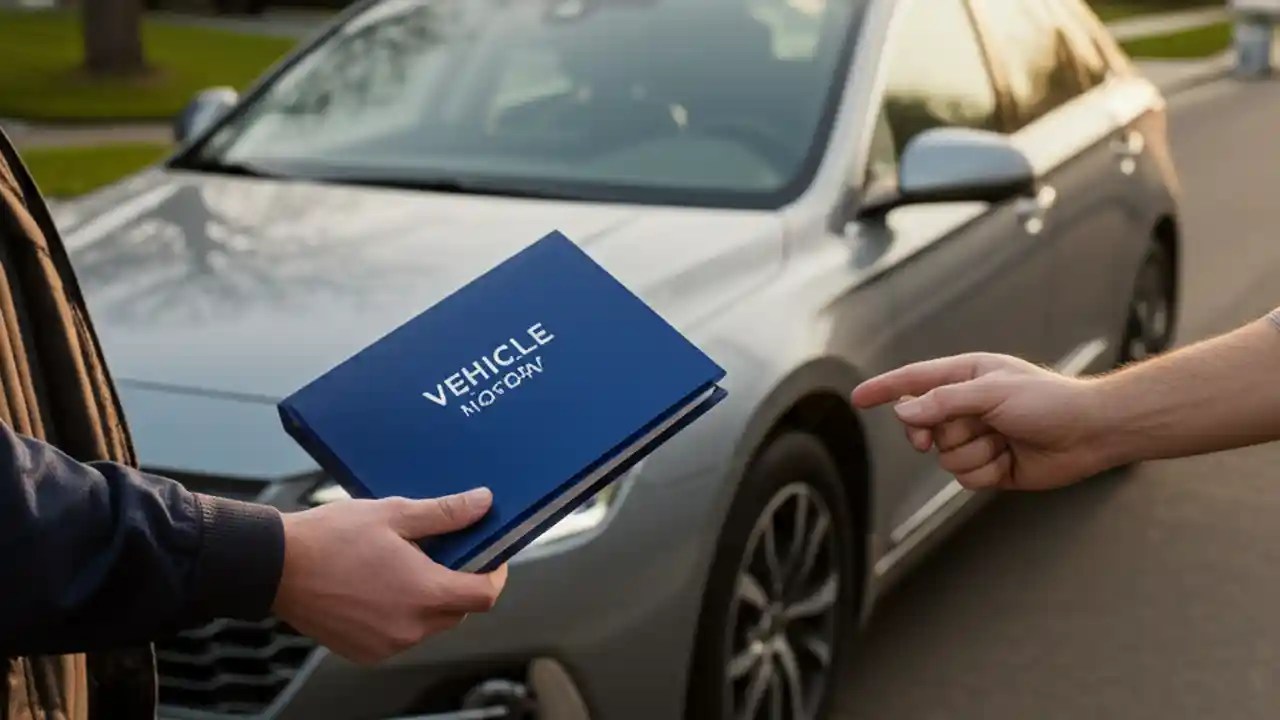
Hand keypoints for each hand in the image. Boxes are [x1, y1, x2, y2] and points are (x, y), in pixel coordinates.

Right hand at [272, 487, 507, 663]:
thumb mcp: (394, 514)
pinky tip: (380, 589)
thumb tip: (483, 503)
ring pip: (430, 624)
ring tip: (403, 568)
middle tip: (439, 553)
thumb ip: (445, 513)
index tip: (490, 558)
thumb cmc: (331, 537)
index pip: (485, 595)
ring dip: (428, 599)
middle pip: (459, 610)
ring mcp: (388, 644)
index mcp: (424, 592)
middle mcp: (411, 627)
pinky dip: (402, 615)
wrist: (276, 566)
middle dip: (458, 582)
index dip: (495, 575)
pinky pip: (401, 636)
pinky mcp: (366, 653)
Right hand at [851, 353, 1107, 489]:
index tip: (858, 398)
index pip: (913, 382)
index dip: (885, 390)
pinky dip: (985, 472)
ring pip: (944, 456)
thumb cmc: (1048, 401)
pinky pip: (964, 477)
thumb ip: (943, 401)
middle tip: (938, 436)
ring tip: (1002, 442)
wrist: (1090, 433)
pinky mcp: (990, 466)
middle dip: (934, 433)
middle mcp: (967, 407)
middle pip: (922, 426)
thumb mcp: (991, 392)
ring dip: (972, 453)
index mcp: (966, 377)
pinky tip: (1009, 461)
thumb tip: (904, 412)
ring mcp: (978, 437)